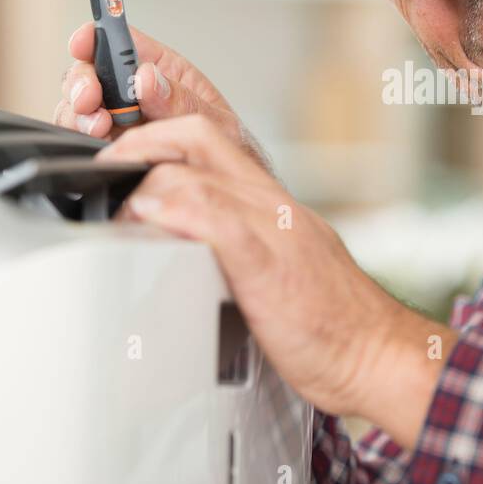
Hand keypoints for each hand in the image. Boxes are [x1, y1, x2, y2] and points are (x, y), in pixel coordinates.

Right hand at [52, 22, 270, 168]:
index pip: (120, 40)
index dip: (96, 35)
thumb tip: (148, 78)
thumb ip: (181, 99)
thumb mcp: (214, 121)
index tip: (83, 43)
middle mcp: (133, 90)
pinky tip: (99, 142)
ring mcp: (117, 118)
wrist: (222, 184)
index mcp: (161, 69)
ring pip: (77, 104)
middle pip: (89, 71)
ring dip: (79, 113)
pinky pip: (79, 135)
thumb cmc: (225, 147)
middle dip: (82, 82)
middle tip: (91, 99)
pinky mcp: (108, 144)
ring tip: (99, 127)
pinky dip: (79, 137)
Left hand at [98, 115, 453, 445]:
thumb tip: (185, 246)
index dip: (160, 130)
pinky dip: (171, 210)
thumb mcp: (280, 269)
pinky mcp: (265, 260)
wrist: (376, 354)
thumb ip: (236, 249)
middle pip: (198, 135)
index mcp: (272, 203)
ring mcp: (270, 226)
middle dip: (140, 140)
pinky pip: (212, 215)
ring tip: (117, 208)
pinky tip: (147, 221)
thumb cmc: (332, 324)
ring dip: (141, 180)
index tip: (126, 150)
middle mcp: (271, 204)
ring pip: (195, 169)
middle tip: (106, 166)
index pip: (212, 137)